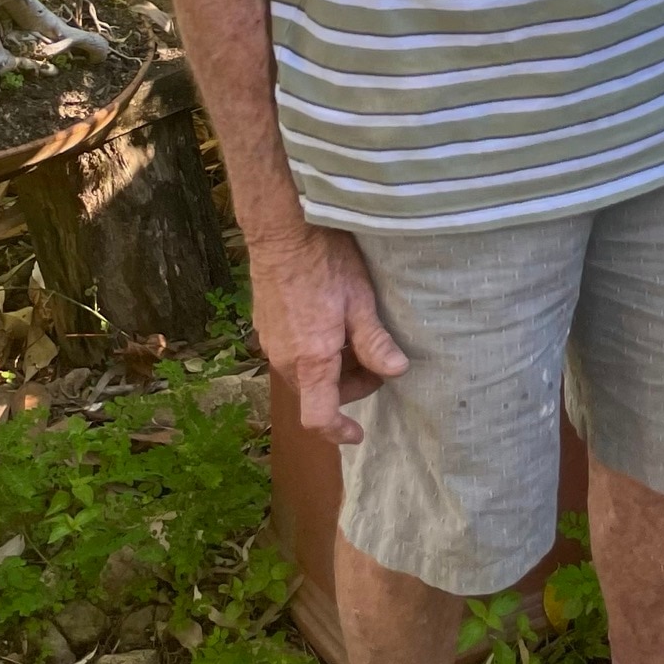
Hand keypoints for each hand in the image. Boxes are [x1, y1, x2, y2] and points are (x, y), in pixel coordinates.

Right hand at [247, 226, 407, 443]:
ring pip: (304, 373)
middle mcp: (285, 358)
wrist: (282, 230)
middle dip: (347, 388)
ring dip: (331, 369)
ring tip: (356, 338)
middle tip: (375, 364)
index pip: (317, 418)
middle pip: (314, 395)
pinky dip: (315, 353)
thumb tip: (397, 371)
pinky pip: (292, 353)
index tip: (357, 433)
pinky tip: (333, 323)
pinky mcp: (266, 325)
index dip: (338, 432)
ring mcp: (271, 342)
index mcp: (310, 361)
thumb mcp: (359, 301)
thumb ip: (375, 342)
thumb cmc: (324, 263)